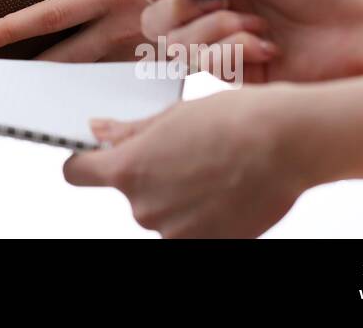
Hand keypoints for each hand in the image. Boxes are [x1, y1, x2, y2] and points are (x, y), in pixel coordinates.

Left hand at [64, 86, 310, 237]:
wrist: (285, 144)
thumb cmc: (231, 120)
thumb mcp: (171, 116)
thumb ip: (128, 132)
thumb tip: (97, 133)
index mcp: (129, 170)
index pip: (78, 172)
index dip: (86, 162)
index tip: (97, 157)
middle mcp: (145, 207)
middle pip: (131, 192)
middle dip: (150, 176)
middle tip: (187, 152)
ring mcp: (176, 233)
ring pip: (163, 212)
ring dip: (179, 196)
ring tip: (214, 170)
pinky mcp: (207, 246)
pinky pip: (191, 230)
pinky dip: (202, 215)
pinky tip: (226, 191)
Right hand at [140, 0, 362, 83]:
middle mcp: (219, 9)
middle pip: (159, 17)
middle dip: (179, 9)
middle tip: (216, 1)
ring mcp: (229, 43)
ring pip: (177, 45)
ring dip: (212, 32)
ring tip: (255, 27)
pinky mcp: (241, 75)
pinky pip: (209, 67)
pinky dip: (232, 53)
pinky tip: (267, 49)